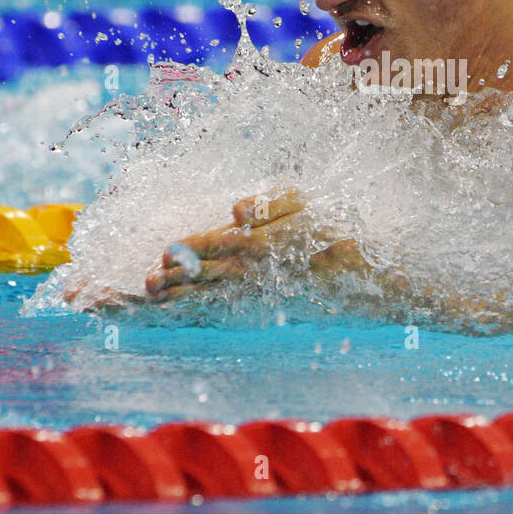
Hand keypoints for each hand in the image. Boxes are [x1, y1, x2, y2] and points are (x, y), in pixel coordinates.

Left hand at [143, 189, 367, 302]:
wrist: (367, 272)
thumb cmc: (334, 225)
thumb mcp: (308, 202)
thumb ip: (272, 203)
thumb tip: (236, 209)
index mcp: (265, 241)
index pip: (222, 243)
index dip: (193, 247)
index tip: (163, 253)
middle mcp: (259, 269)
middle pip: (210, 274)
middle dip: (177, 279)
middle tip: (145, 285)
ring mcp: (260, 290)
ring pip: (214, 293)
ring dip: (182, 297)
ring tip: (152, 298)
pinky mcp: (263, 304)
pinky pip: (226, 308)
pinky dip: (200, 310)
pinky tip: (181, 311)